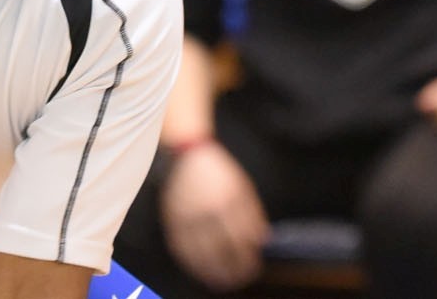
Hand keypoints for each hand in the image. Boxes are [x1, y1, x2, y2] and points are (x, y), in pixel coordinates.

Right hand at [159, 141, 269, 291]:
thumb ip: (253, 213)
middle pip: (222, 249)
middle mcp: (209, 210)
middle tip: (238, 281)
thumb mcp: (243, 187)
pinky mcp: (173, 217)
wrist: (188, 153)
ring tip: (219, 282)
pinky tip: (197, 269)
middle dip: (232, 269)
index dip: (248, 257)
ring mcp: (189, 214)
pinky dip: (189, 261)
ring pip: (200, 251)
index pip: (242, 238)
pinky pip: (181, 246)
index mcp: (230, 201)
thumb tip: (262, 240)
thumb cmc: (219, 171)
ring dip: (211, 271)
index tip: (253, 269)